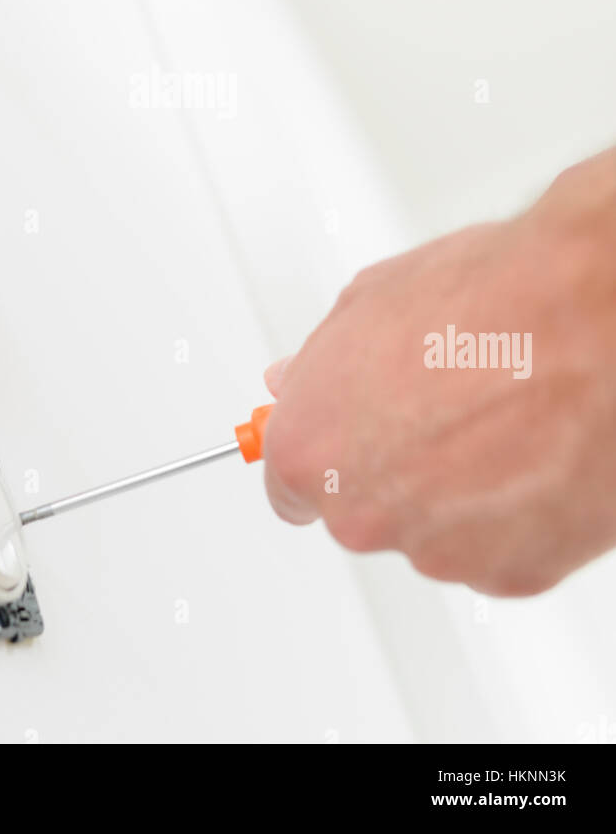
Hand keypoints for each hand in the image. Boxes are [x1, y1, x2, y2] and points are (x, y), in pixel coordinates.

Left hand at [262, 148, 615, 595]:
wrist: (586, 323)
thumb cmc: (488, 301)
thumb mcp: (371, 302)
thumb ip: (321, 361)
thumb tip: (295, 382)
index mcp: (311, 448)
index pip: (288, 486)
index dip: (326, 452)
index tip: (344, 442)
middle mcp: (363, 513)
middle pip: (360, 510)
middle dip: (392, 468)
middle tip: (441, 409)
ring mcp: (437, 550)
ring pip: (432, 532)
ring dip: (456, 493)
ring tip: (500, 420)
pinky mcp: (511, 574)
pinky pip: (496, 549)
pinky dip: (513, 515)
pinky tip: (533, 453)